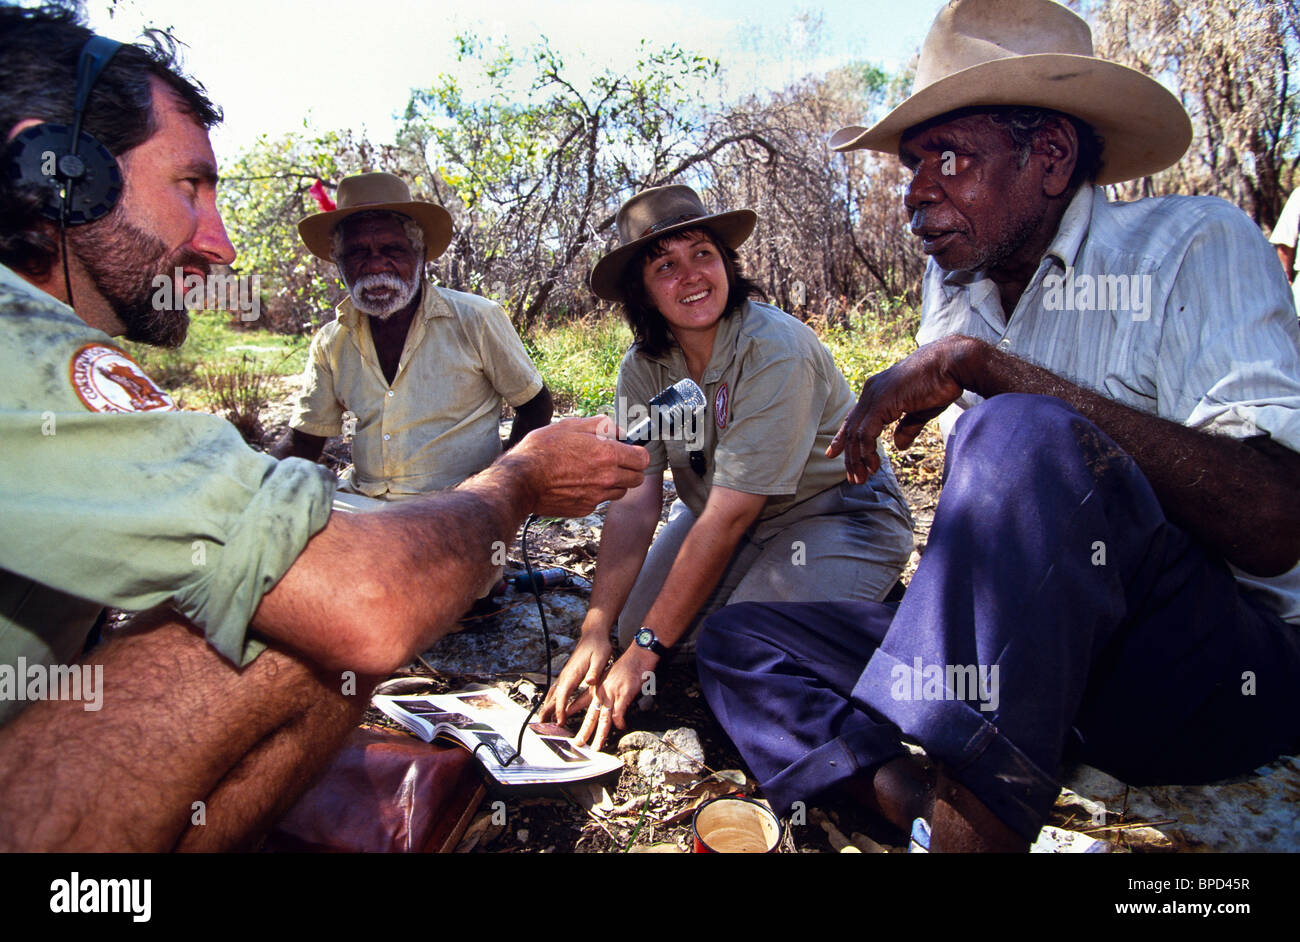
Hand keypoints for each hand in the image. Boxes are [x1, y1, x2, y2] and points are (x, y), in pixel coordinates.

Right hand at [504, 416, 649, 516]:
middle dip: (631, 469)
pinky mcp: (585, 509)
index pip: (643, 458)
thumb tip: (617, 429)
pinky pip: (600, 501)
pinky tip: (578, 484)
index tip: (632, 450)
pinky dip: (595, 493)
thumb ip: (600, 425)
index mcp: (607, 454)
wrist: (521, 480)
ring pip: (620, 491)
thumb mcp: (570, 425)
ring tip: (594, 472)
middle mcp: (607, 478)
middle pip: (637, 478)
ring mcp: (597, 496)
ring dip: (614, 482)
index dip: (639, 453)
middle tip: (616, 461)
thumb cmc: (542, 450)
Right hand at [539, 630, 612, 723]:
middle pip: (553, 696)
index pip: (563, 695)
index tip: (560, 721)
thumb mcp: (601, 658)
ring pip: (553, 693)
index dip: (560, 709)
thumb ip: (595, 671)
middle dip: (547, 710)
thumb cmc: (598, 646)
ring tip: (543, 718)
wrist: (593, 634)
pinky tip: (551, 704)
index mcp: (573, 673)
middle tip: (542, 725)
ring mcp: (565, 674)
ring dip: (547, 705)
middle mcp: (566, 674)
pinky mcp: (568, 673)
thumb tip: (590, 682)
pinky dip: (552, 699)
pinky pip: (557, 689)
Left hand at [573, 645, 658, 751]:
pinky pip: (618, 714)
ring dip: (599, 735)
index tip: (563, 719)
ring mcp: (612, 694)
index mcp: (598, 688)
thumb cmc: (628, 666)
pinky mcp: (623, 695)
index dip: (572, 710)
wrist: (638, 656)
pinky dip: (619, 722)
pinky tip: (621, 727)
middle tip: (578, 743)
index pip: (580, 701)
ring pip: (603, 719)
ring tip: (596, 747)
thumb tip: (607, 703)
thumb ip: (607, 690)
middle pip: (590, 716)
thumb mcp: (611, 677)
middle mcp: (602, 692)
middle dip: (584, 732)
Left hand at [827, 336, 975, 483]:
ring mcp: (875, 395)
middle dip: (849, 455)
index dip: (843, 438)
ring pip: (856, 433)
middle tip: (853, 478)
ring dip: (857, 458)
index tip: (834, 454)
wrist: (953, 364)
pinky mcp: (883, 401)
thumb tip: (898, 446)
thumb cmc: (941, 384)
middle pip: (852, 428)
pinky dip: (866, 450)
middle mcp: (871, 391)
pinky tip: (872, 465)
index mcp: (878, 391)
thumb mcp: (920, 411)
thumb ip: (907, 427)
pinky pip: (867, 431)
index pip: (855, 418)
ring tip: (861, 478)